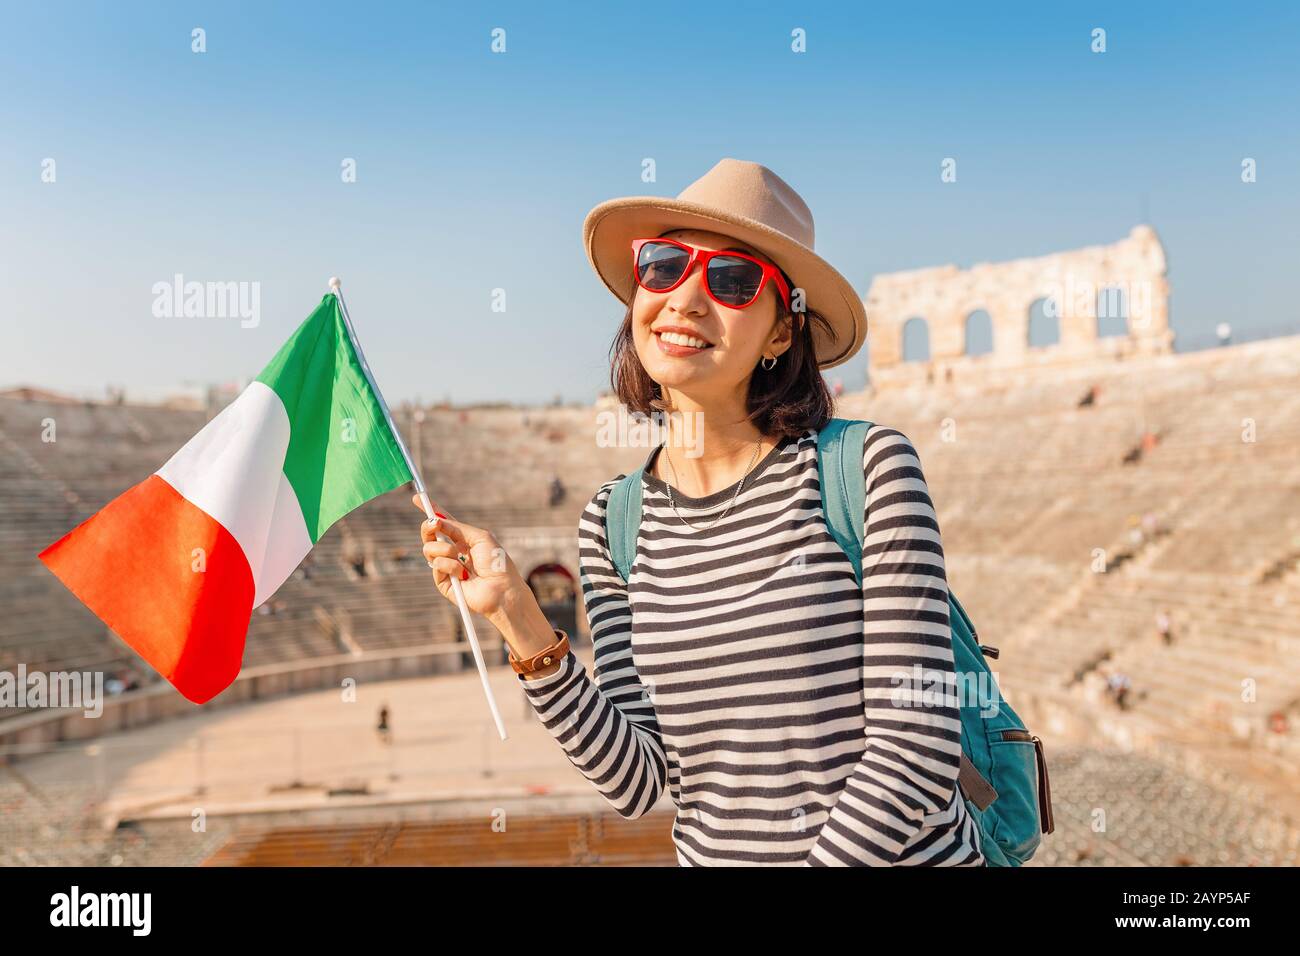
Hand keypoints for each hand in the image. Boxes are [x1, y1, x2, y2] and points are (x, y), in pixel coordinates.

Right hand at [414, 494, 527, 621]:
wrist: (501, 589)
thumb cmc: (496, 563)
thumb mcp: (480, 537)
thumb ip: (457, 528)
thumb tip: (437, 521)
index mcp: (464, 540)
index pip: (444, 524)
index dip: (432, 511)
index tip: (418, 498)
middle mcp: (453, 552)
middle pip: (430, 535)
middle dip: (428, 526)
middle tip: (434, 524)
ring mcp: (447, 567)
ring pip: (429, 548)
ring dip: (444, 548)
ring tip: (459, 556)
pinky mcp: (443, 582)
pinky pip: (435, 564)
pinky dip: (449, 565)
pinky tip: (463, 574)